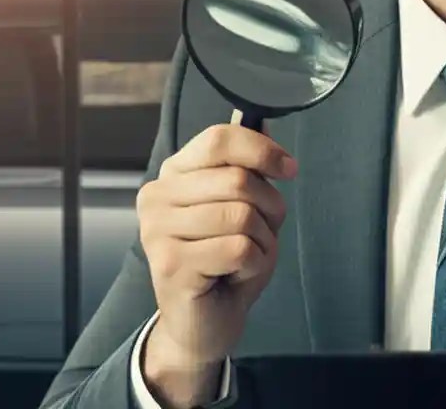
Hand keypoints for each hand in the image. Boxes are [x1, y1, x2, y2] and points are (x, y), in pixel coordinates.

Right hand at [137, 124, 296, 402]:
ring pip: (241, 215)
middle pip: (237, 179)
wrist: (203, 323)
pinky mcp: (170, 263)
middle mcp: (157, 197)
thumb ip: (247, 166)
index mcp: (173, 174)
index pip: (219, 139)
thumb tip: (263, 121)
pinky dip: (253, 264)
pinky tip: (234, 275)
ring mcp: (157, 230)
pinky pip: (238, 249)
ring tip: (244, 257)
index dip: (262, 150)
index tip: (289, 169)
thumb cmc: (224, 262)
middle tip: (262, 234)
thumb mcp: (243, 206)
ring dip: (262, 241)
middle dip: (269, 208)